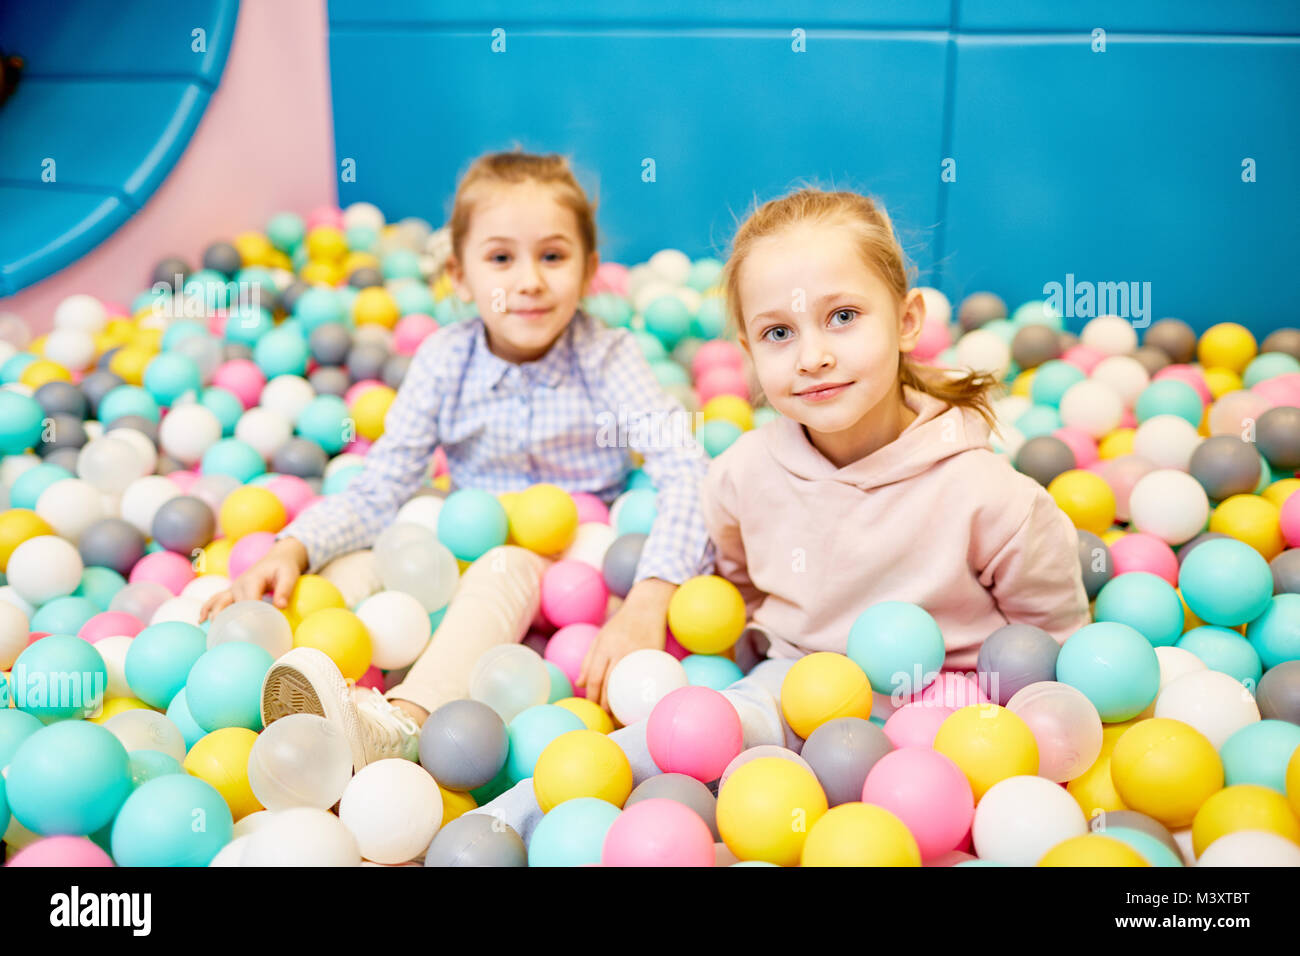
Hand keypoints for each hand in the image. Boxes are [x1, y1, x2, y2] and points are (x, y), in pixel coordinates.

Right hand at [198, 537, 308, 622]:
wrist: (277, 557)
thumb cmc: (283, 567)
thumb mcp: (289, 575)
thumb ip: (284, 590)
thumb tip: (281, 607)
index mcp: (252, 581)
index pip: (248, 602)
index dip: (248, 616)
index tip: (250, 632)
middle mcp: (239, 584)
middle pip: (231, 606)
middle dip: (229, 621)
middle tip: (230, 639)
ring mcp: (233, 588)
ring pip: (219, 602)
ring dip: (214, 615)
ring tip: (213, 631)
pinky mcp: (232, 591)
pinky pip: (217, 599)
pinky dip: (207, 608)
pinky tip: (201, 620)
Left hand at [579, 578, 675, 710]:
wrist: (647, 605)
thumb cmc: (622, 623)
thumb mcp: (601, 636)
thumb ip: (589, 659)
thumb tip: (580, 683)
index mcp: (604, 647)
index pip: (594, 677)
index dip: (592, 696)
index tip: (591, 707)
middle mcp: (619, 651)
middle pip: (609, 683)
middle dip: (605, 704)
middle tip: (605, 717)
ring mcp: (638, 654)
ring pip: (627, 684)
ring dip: (623, 703)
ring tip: (621, 716)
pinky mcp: (654, 655)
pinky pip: (646, 678)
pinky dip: (641, 692)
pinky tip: (640, 702)